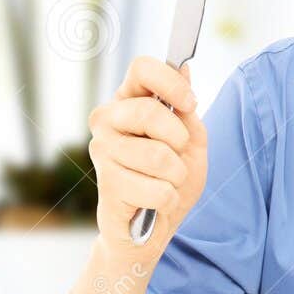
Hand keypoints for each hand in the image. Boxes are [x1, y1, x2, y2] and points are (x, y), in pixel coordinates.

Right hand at [87, 57, 207, 260]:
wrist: (154, 225)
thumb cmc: (170, 178)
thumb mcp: (191, 141)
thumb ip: (186, 110)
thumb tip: (183, 68)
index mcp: (130, 100)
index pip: (142, 68)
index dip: (171, 83)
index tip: (190, 104)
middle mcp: (107, 119)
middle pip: (149, 111)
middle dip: (178, 139)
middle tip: (177, 155)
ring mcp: (102, 150)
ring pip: (158, 156)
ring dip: (176, 176)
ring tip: (165, 182)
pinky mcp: (106, 183)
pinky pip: (158, 189)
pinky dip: (168, 199)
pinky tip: (154, 201)